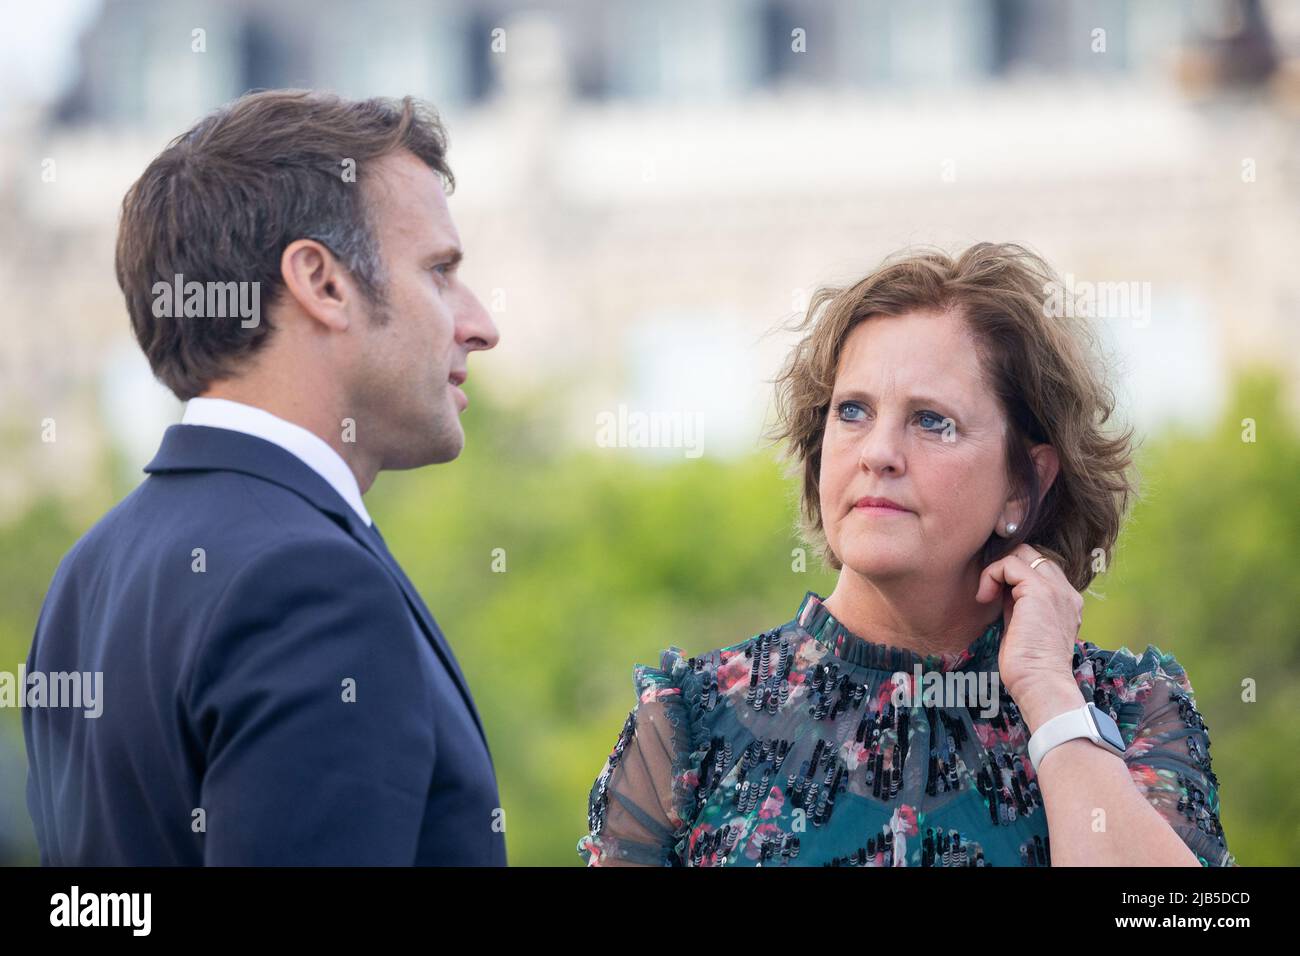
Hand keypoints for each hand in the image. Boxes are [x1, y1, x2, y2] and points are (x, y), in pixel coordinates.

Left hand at [975, 543, 1084, 714]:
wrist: (1041, 684)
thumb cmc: (1028, 666)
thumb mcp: (1023, 626)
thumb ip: (1017, 604)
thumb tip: (1000, 588)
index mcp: (1066, 601)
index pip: (1040, 567)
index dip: (1013, 572)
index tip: (995, 592)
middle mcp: (1066, 591)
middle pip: (1032, 554)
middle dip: (1004, 564)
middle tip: (988, 588)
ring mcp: (1056, 589)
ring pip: (1022, 553)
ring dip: (996, 569)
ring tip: (986, 595)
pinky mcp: (1040, 591)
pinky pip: (1010, 563)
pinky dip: (992, 574)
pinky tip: (984, 597)